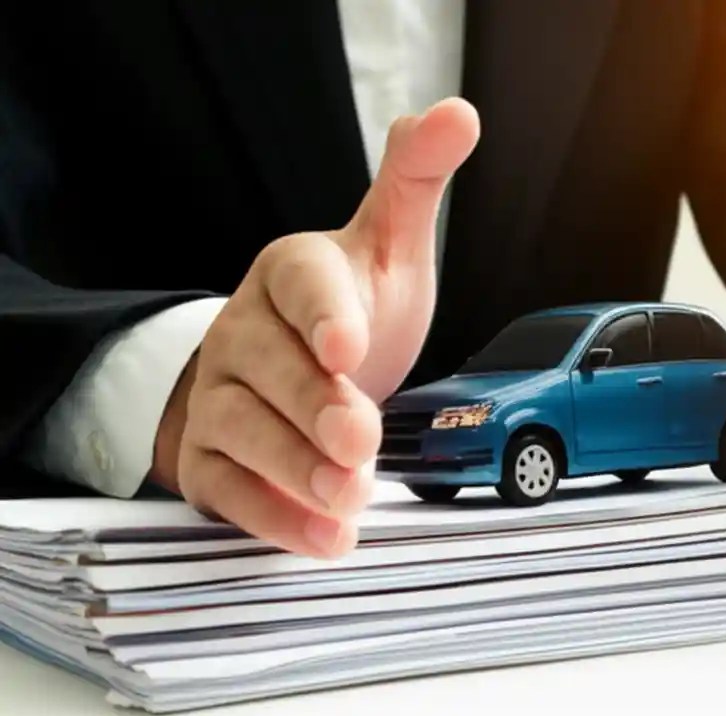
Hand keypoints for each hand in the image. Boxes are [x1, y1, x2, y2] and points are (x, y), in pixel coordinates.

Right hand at [150, 99, 479, 556]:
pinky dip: (275, 519)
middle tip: (357, 441)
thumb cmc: (352, 302)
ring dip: (295, 470)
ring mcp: (221, 398)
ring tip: (348, 496)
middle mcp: (245, 333)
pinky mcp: (213, 460)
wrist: (297, 362)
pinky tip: (326, 538)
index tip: (350, 346)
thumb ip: (416, 183)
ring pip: (244, 433)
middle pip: (269, 371)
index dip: (323, 315)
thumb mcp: (390, 242)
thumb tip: (459, 113)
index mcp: (292, 273)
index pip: (301, 285)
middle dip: (314, 408)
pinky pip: (231, 492)